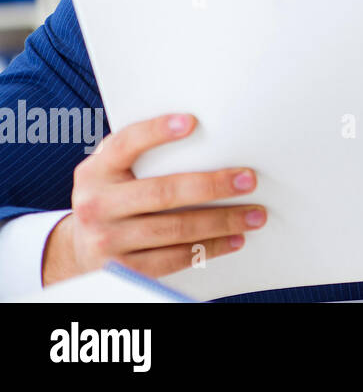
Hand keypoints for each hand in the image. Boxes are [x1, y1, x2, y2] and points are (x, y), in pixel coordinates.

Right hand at [42, 113, 264, 286]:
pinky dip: (209, 248)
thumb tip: (200, 129)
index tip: (192, 122)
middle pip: (162, 192)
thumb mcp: (111, 170)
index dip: (156, 132)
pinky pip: (174, 259)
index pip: (125, 144)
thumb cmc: (111, 196)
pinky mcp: (124, 270)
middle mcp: (96, 205)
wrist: (79, 248)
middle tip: (249, 180)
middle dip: (212, 185)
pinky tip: (234, 239)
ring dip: (221, 221)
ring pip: (175, 229)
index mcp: (95, 171)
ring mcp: (107, 241)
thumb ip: (139, 151)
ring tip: (254, 215)